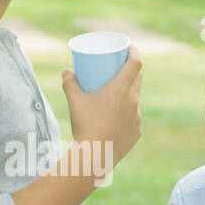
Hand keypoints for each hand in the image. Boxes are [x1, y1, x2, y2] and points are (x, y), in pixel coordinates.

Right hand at [61, 46, 142, 171]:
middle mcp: (133, 101)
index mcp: (121, 89)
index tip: (129, 47)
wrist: (95, 156)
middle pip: (138, 79)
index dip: (134, 52)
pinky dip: (127, 113)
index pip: (135, 63)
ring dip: (129, 93)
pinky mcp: (136, 132)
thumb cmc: (84, 125)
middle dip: (131, 70)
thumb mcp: (74, 101)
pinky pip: (133, 117)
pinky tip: (119, 117)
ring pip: (135, 99)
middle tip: (119, 68)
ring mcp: (136, 117)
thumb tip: (66, 70)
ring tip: (117, 93)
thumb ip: (69, 83)